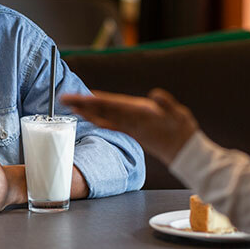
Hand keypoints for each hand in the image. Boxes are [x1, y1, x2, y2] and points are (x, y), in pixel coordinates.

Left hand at [60, 88, 198, 164]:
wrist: (186, 154)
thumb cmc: (183, 132)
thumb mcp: (180, 115)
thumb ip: (167, 104)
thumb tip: (156, 95)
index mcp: (139, 114)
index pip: (112, 105)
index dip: (94, 101)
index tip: (80, 97)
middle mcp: (131, 122)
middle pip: (102, 110)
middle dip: (83, 104)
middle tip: (64, 98)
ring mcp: (130, 128)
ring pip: (104, 117)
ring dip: (87, 112)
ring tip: (71, 106)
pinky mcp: (132, 132)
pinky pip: (111, 124)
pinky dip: (98, 119)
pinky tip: (90, 117)